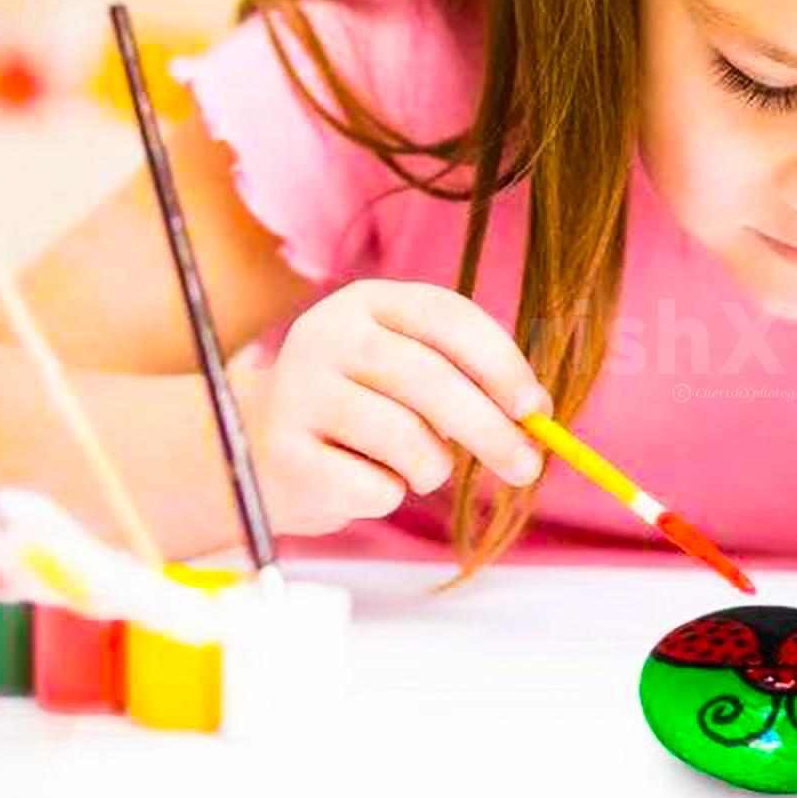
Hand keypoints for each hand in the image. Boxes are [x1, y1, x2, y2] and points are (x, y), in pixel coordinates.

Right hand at [246, 280, 549, 536]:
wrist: (261, 447)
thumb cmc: (362, 410)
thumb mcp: (412, 373)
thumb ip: (472, 381)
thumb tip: (536, 412)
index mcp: (367, 301)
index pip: (447, 317)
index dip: (500, 363)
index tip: (534, 408)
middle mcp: (326, 335)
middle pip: (428, 379)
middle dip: (489, 429)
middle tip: (526, 468)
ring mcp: (298, 391)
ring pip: (404, 439)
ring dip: (432, 468)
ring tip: (417, 468)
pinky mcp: (284, 452)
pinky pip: (371, 487)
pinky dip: (387, 496)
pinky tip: (363, 481)